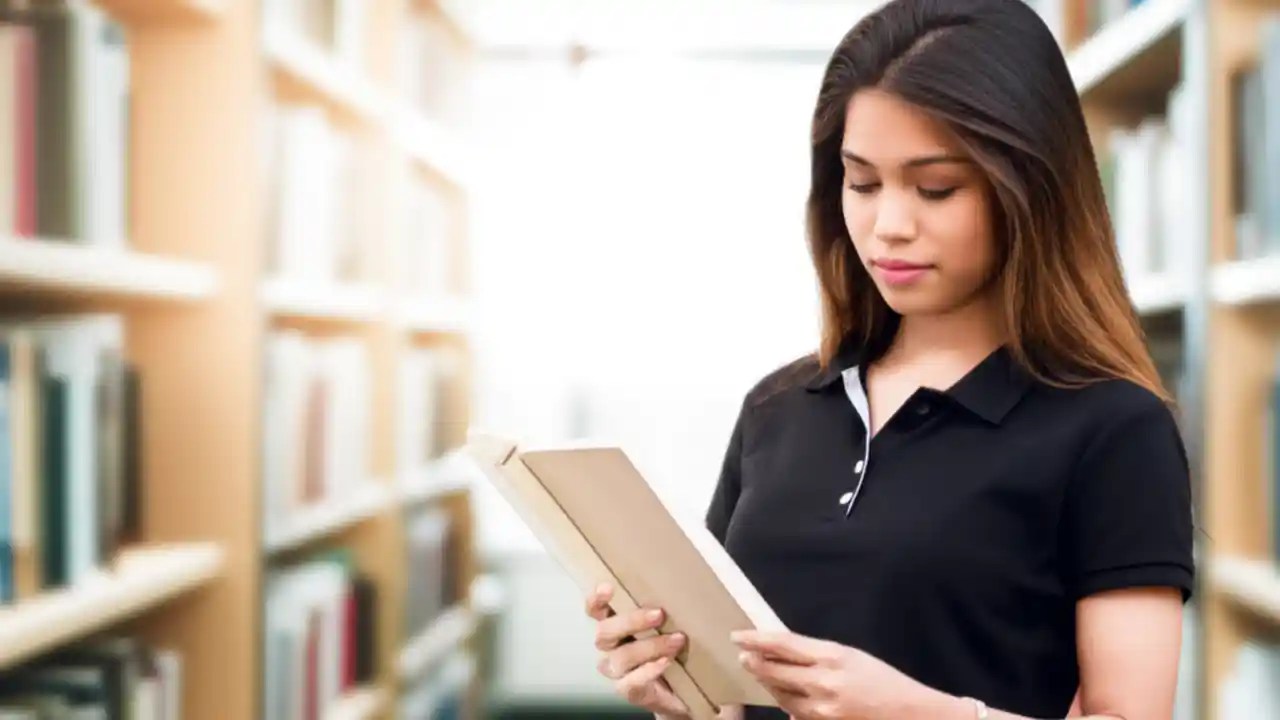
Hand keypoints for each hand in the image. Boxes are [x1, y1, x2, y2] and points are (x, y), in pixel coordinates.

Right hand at [585, 583, 688, 716]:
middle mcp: (611, 648)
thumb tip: (678, 585)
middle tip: (659, 614)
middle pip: (604, 633)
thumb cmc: (674, 649)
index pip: (596, 611)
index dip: (596, 600)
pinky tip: (665, 663)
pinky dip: (648, 671)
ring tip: (677, 640)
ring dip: (649, 647)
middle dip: (631, 622)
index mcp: (617, 626)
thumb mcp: (671, 625)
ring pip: (619, 658)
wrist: (686, 689)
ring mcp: (618, 672)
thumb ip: (666, 609)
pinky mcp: (630, 691)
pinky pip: (631, 683)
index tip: (608, 587)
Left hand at [732, 630, 960, 719]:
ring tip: (761, 673)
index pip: (783, 644)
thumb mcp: (850, 656)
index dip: (756, 639)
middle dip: (755, 663)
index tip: (738, 636)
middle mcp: (823, 681)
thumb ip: (817, 656)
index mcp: (832, 656)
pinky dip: (787, 703)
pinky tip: (785, 697)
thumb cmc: (883, 681)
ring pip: (781, 695)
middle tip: (742, 656)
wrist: (910, 713)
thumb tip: (784, 655)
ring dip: (768, 683)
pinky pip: (796, 714)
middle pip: (774, 670)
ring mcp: (822, 708)